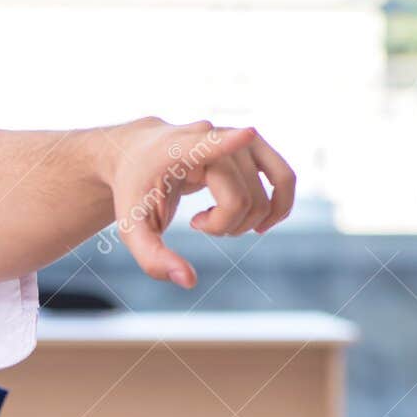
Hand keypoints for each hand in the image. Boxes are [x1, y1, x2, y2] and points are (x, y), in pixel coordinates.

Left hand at [104, 117, 295, 287]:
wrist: (139, 154)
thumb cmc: (136, 191)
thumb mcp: (132, 228)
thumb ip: (152, 257)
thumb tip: (189, 281)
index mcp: (176, 150)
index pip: (205, 146)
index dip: (228, 142)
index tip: (247, 134)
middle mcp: (211, 135)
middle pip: (242, 199)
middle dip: (224, 227)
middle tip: (197, 224)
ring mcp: (236, 137)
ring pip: (265, 195)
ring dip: (246, 222)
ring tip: (215, 218)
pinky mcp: (253, 144)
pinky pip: (284, 177)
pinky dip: (279, 206)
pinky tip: (255, 223)